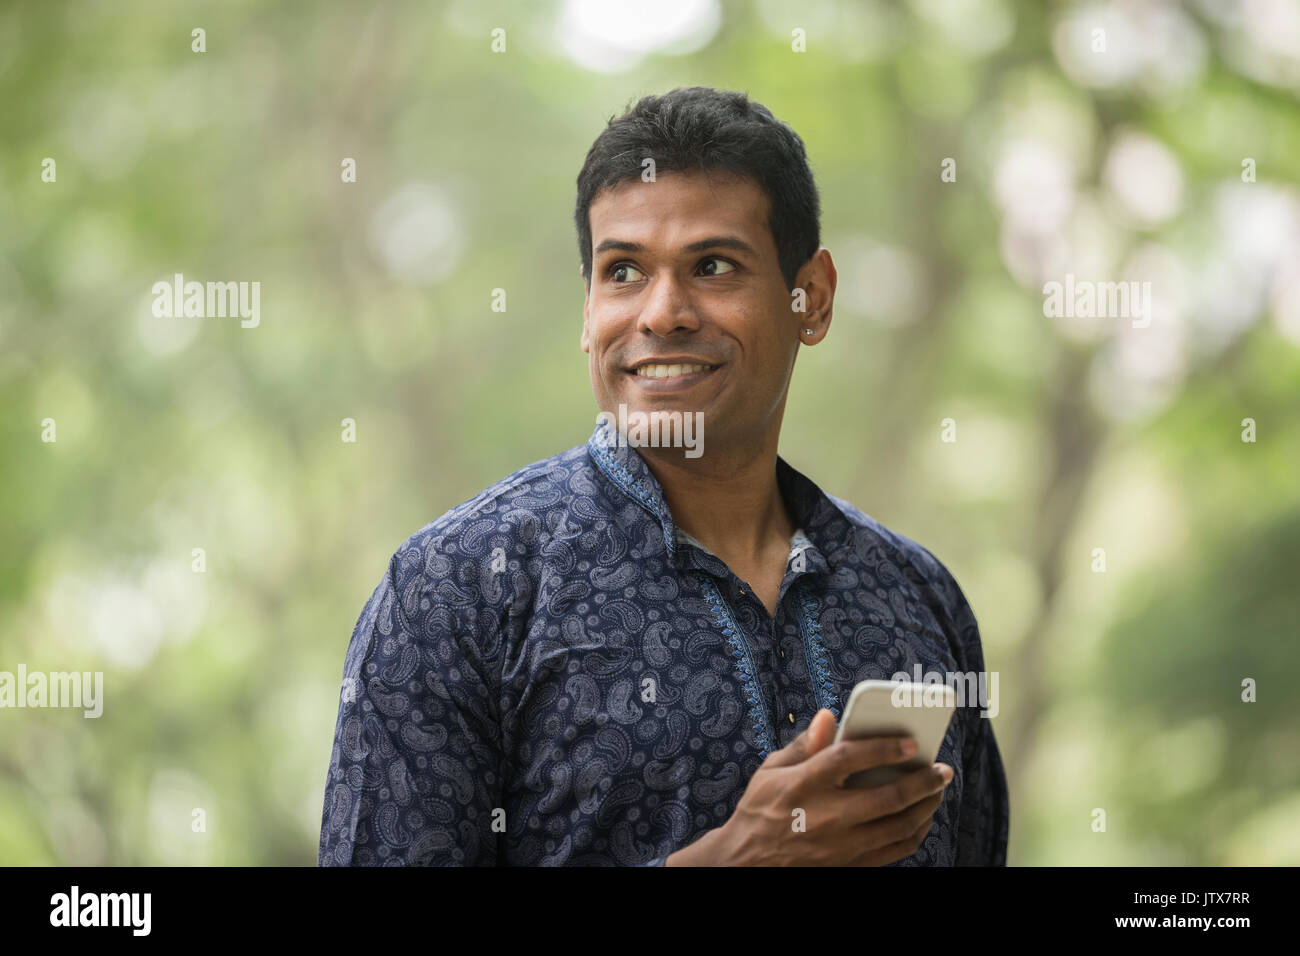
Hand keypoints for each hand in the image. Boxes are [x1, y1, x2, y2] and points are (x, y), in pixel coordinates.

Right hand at [665, 708, 952, 865]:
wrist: (747, 861)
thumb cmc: (761, 808)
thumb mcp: (770, 770)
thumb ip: (804, 744)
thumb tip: (828, 716)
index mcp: (802, 785)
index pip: (847, 760)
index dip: (882, 748)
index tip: (910, 742)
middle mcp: (823, 816)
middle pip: (885, 797)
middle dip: (921, 781)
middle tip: (941, 769)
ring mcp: (839, 846)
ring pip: (898, 827)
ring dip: (926, 807)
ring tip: (937, 790)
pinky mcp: (848, 865)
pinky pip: (894, 851)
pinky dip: (915, 834)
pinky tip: (922, 818)